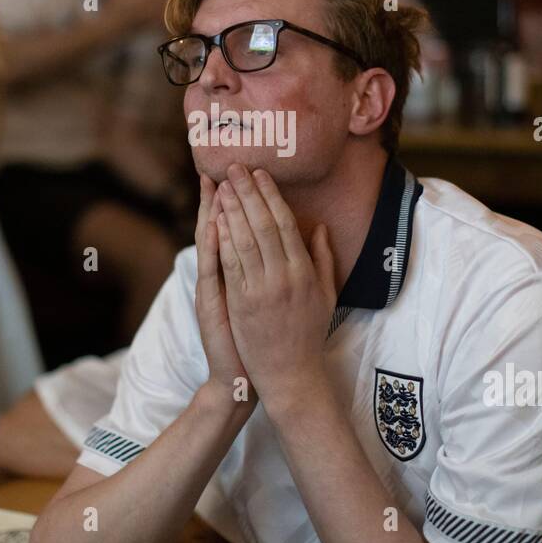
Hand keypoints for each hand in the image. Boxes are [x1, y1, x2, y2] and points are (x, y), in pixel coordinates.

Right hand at [194, 172, 251, 398]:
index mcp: (238, 272)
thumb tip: (285, 237)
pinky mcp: (212, 302)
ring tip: (216, 182)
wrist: (241, 377)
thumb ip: (272, 267)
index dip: (238, 201)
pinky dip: (213, 243)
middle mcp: (222, 275)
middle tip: (224, 165)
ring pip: (213, 241)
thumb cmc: (256, 338)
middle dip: (225, 196)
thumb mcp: (263, 298)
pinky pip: (213, 267)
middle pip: (221, 226)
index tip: (241, 173)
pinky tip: (214, 223)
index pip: (236, 227)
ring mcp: (214, 287)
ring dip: (214, 211)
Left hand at [214, 164, 336, 412]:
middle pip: (262, 224)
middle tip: (235, 167)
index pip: (285, 223)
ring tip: (221, 185)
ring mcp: (261, 290)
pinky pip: (230, 265)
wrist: (290, 375)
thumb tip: (318, 227)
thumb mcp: (326, 295)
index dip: (270, 195)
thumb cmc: (308, 334)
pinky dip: (222, 240)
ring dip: (231, 209)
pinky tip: (215, 220)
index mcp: (304, 271)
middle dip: (247, 193)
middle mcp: (284, 276)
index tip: (260, 173)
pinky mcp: (241, 303)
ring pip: (243, 240)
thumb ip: (323, 259)